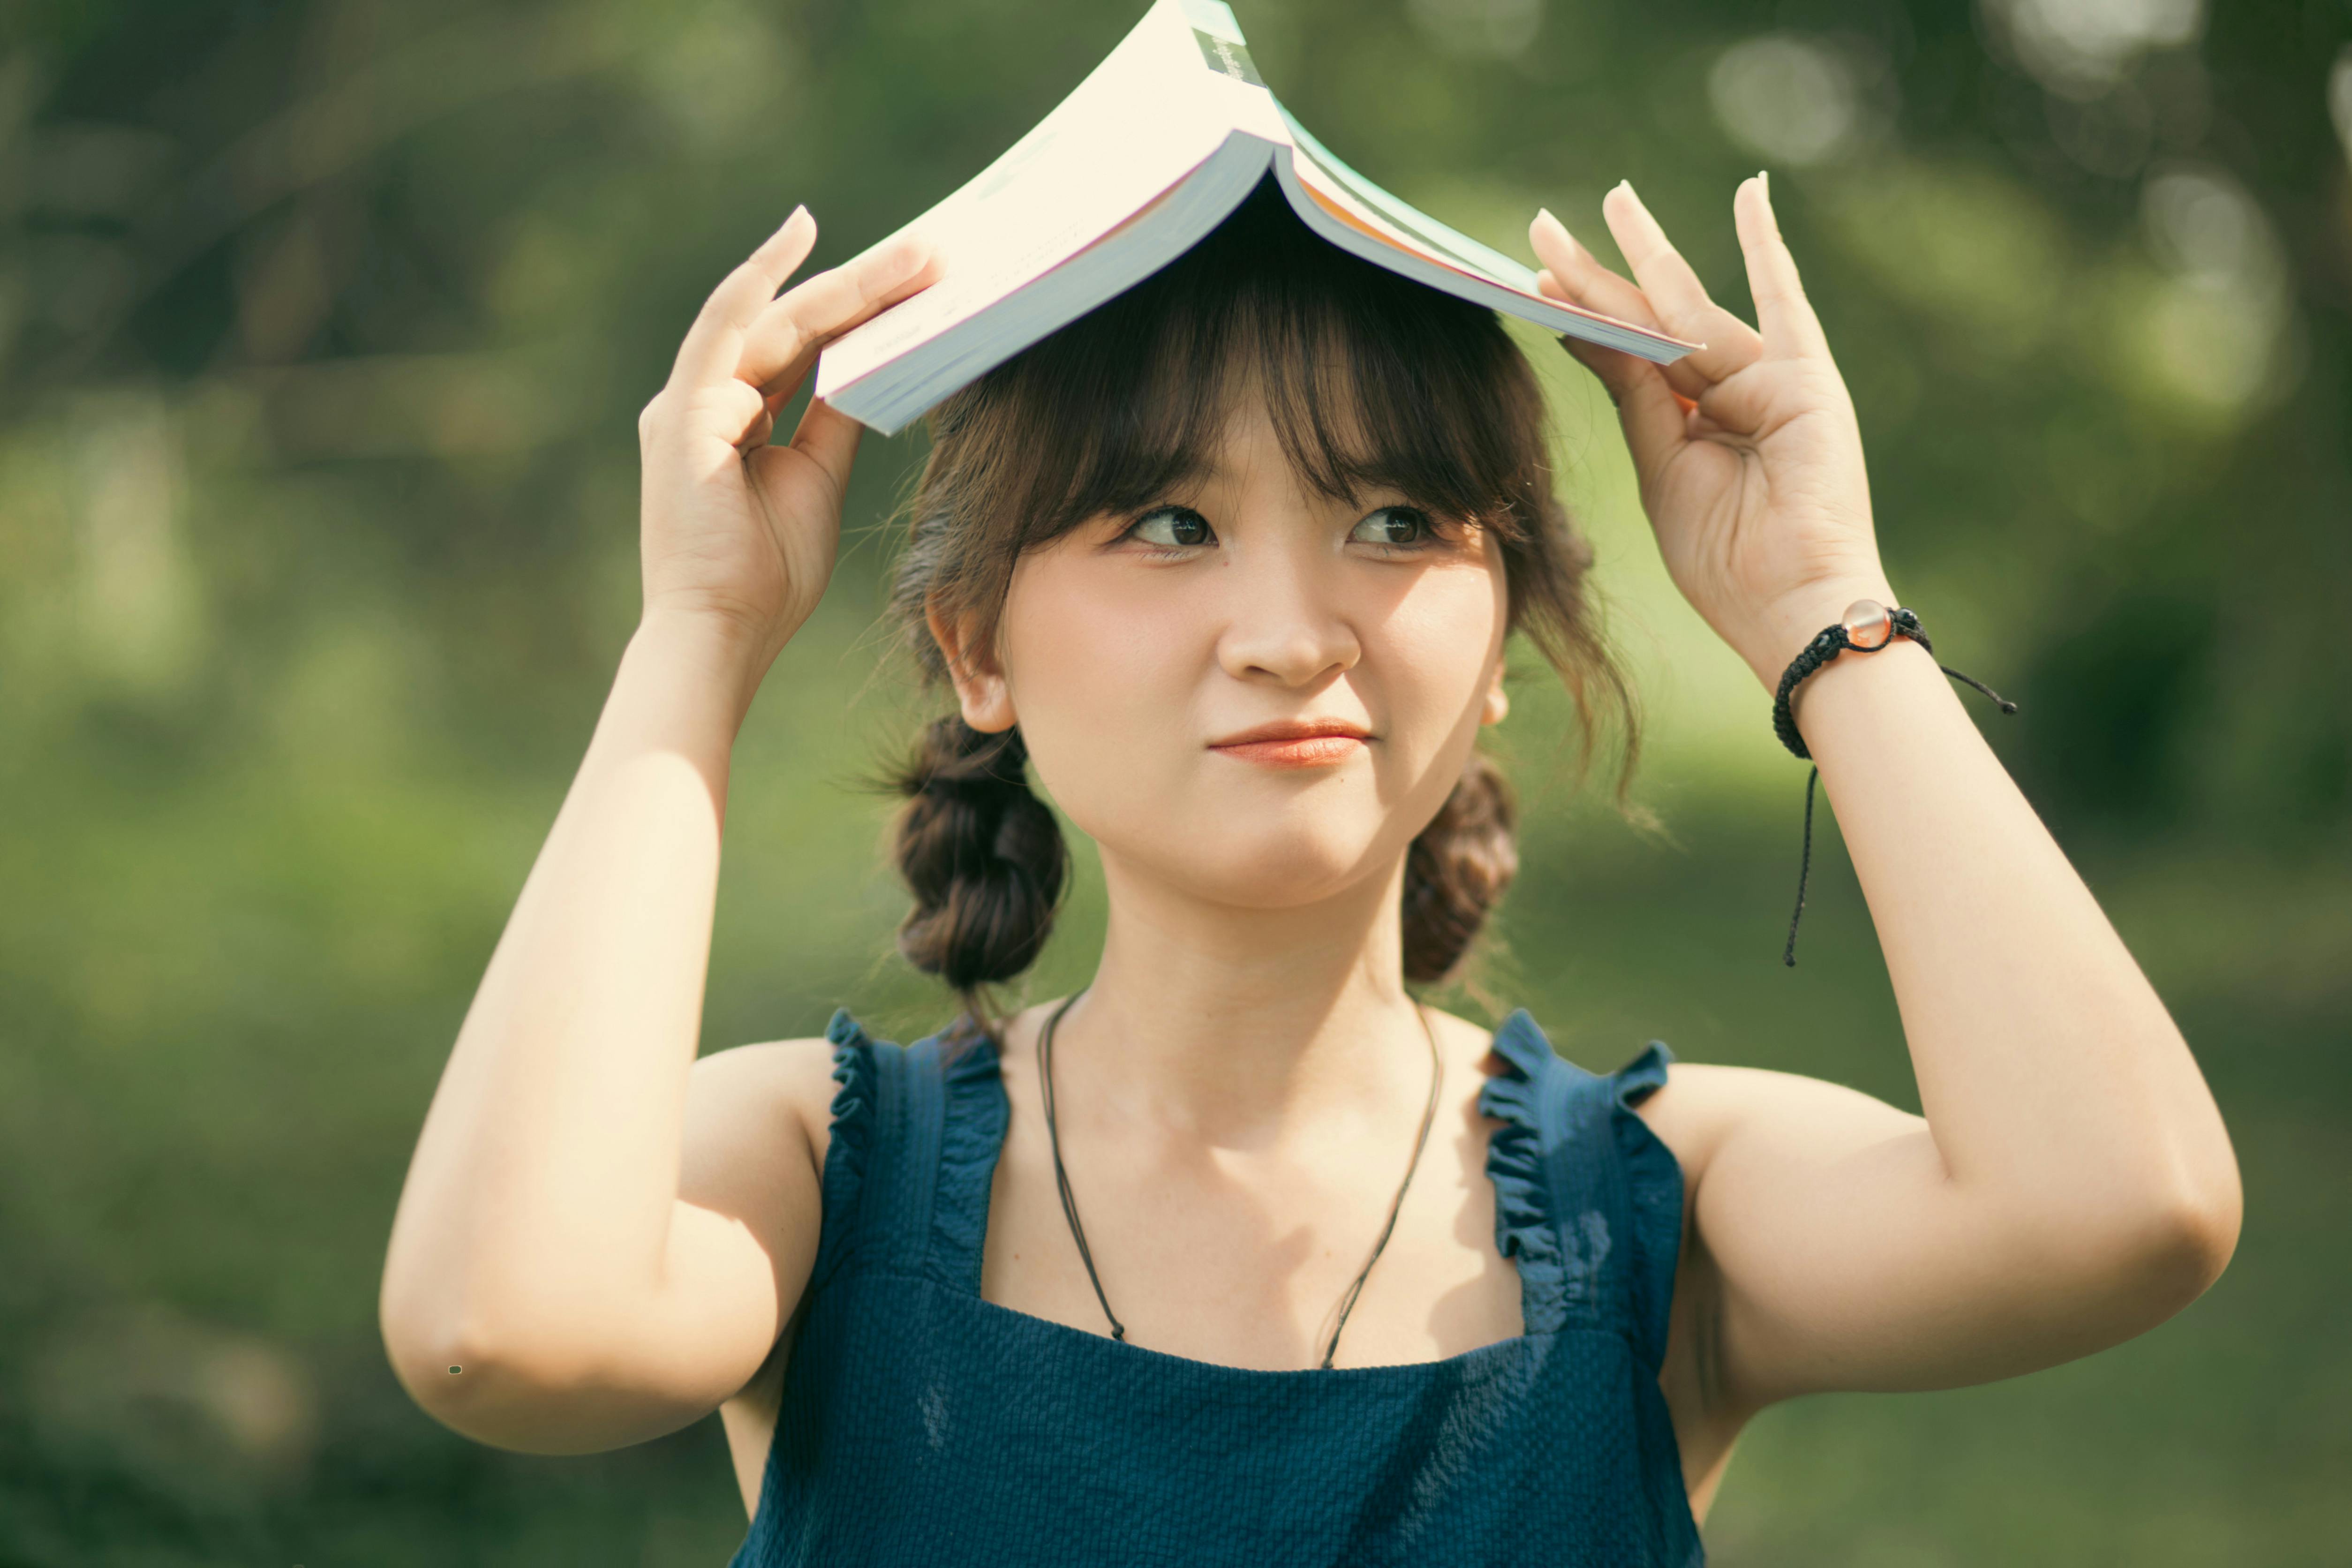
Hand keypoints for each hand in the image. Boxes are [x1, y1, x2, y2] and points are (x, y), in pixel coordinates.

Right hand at [636, 207, 938, 670]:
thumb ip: (835, 419)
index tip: (915, 279)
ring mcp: (692, 400)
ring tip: (913, 254)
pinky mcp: (683, 408)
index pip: (806, 349)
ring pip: (779, 319)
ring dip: (847, 282)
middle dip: (868, 287)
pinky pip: (727, 326)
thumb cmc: (767, 575)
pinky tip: (799, 238)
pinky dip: (761, 280)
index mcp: (738, 419)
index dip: (860, 312)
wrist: (724, 630)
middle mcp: (710, 399)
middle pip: (800, 326)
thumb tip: (872, 366)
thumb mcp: (818, 480)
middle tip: (931, 252)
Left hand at [1531, 176, 1893, 690]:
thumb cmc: (1727, 558)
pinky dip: (1768, 245)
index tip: (1533, 281)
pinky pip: (1783, 300)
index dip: (1580, 316)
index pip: (1626, 353)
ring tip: (1612, 199)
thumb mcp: (1660, 468)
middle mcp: (1726, 390)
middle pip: (1648, 319)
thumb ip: (1634, 395)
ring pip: (1688, 308)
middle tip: (1541, 225)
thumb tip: (1581, 329)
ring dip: (1648, 252)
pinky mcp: (1803, 378)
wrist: (1790, 601)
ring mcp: (1766, 379)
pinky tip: (1750, 191)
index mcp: (1690, 421)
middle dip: (1594, 274)